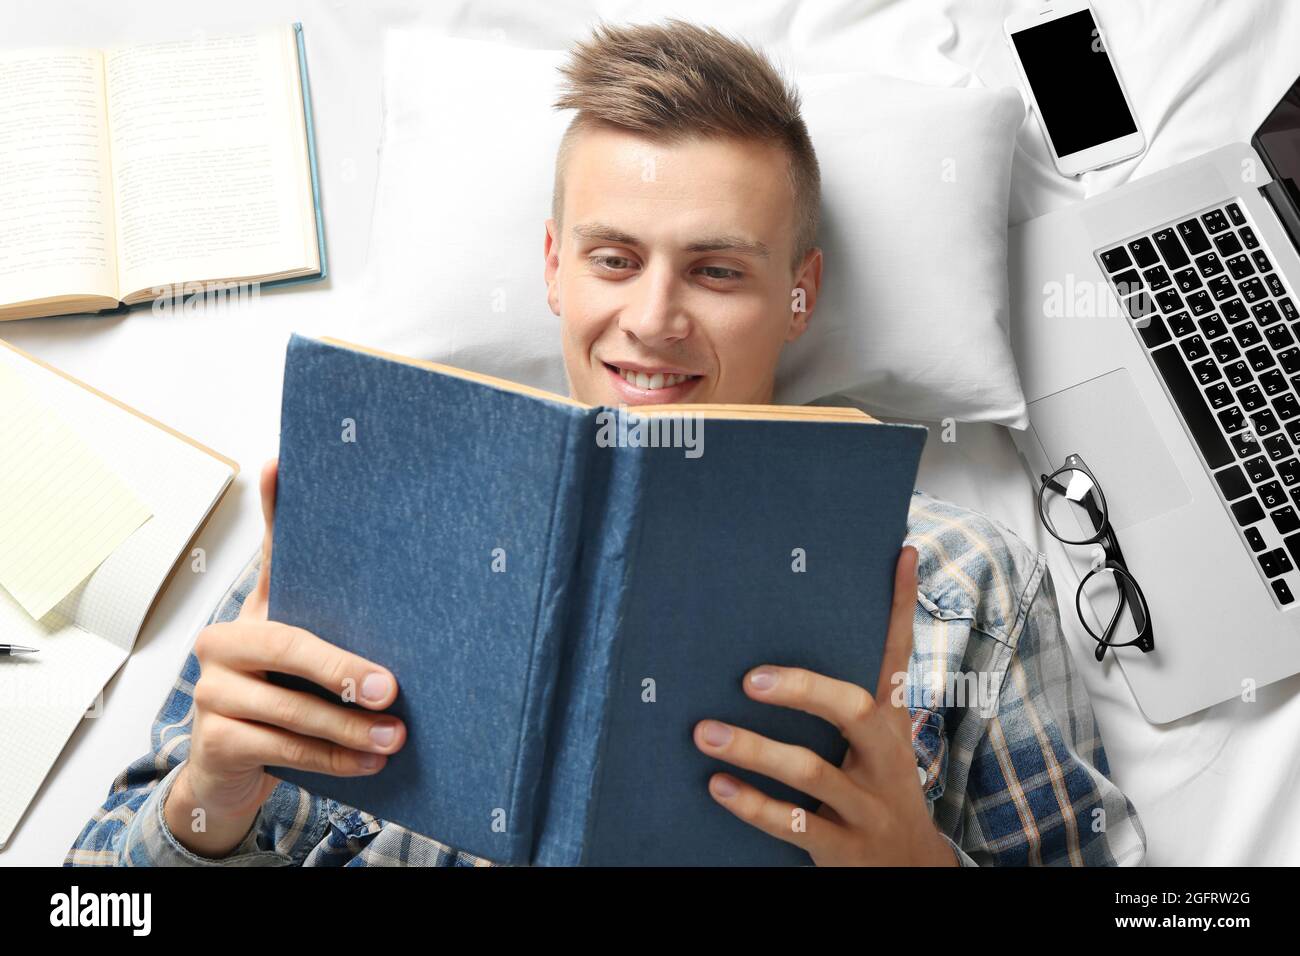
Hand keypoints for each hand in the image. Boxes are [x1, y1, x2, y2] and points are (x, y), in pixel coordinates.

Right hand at [165, 458, 406, 856]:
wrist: (225, 771)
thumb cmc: (276, 697)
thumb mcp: (300, 652)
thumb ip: (325, 610)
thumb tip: (356, 542)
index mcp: (250, 613)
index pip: (270, 557)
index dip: (272, 509)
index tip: (278, 462)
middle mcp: (219, 643)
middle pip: (291, 647)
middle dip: (345, 670)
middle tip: (392, 689)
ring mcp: (211, 693)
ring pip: (292, 709)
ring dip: (350, 728)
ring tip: (397, 738)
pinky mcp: (215, 741)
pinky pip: (284, 749)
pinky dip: (333, 759)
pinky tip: (371, 762)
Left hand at [692, 546, 957, 865]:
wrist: (910, 874)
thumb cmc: (877, 791)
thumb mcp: (879, 744)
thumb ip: (849, 698)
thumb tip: (798, 637)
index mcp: (890, 724)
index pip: (898, 657)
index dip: (900, 608)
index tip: (899, 555)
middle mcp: (883, 759)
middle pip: (853, 711)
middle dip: (804, 689)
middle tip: (749, 678)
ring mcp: (865, 805)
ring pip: (812, 772)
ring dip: (754, 751)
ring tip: (704, 732)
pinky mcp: (842, 847)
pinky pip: (794, 824)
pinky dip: (754, 805)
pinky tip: (718, 786)